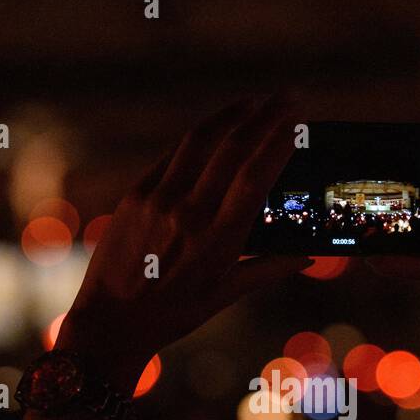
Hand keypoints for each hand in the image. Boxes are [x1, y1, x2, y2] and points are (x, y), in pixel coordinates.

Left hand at [58, 97, 309, 392]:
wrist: (111, 322)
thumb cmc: (173, 314)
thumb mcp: (225, 296)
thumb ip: (269, 269)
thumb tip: (308, 256)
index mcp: (216, 241)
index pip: (254, 178)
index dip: (278, 144)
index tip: (298, 123)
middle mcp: (187, 214)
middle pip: (231, 148)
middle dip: (264, 116)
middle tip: (288, 97)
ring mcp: (157, 200)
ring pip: (199, 141)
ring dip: (231, 115)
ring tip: (255, 101)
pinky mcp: (134, 195)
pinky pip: (172, 157)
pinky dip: (198, 139)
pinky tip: (216, 129)